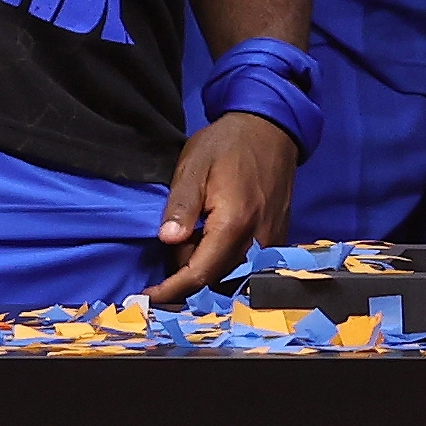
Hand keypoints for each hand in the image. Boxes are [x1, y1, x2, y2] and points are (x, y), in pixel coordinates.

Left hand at [154, 107, 294, 299]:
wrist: (271, 128)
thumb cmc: (228, 143)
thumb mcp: (193, 165)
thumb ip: (181, 205)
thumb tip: (167, 241)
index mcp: (234, 224)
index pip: (200, 274)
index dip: (171, 290)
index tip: (147, 297)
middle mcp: (258, 240)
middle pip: (217, 280)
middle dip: (188, 272)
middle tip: (177, 237)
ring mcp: (272, 240)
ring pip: (233, 275)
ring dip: (207, 265)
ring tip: (194, 233)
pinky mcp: (278, 237)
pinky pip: (248, 263)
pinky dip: (225, 259)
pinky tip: (213, 235)